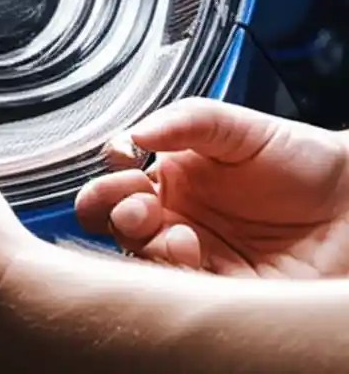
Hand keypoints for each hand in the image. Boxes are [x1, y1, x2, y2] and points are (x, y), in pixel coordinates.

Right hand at [76, 98, 348, 277]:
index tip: (122, 162)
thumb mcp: (239, 127)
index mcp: (172, 181)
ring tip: (176, 234)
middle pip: (114, 224)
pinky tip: (191, 252)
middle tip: (137, 206)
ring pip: (138, 259)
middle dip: (110, 213)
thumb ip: (187, 120)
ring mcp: (194, 257)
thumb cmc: (304, 161)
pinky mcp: (217, 291)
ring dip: (142, 245)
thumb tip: (135, 132)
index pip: (116, 185)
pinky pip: (175, 290)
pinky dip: (170, 274)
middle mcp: (174, 220)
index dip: (107, 178)